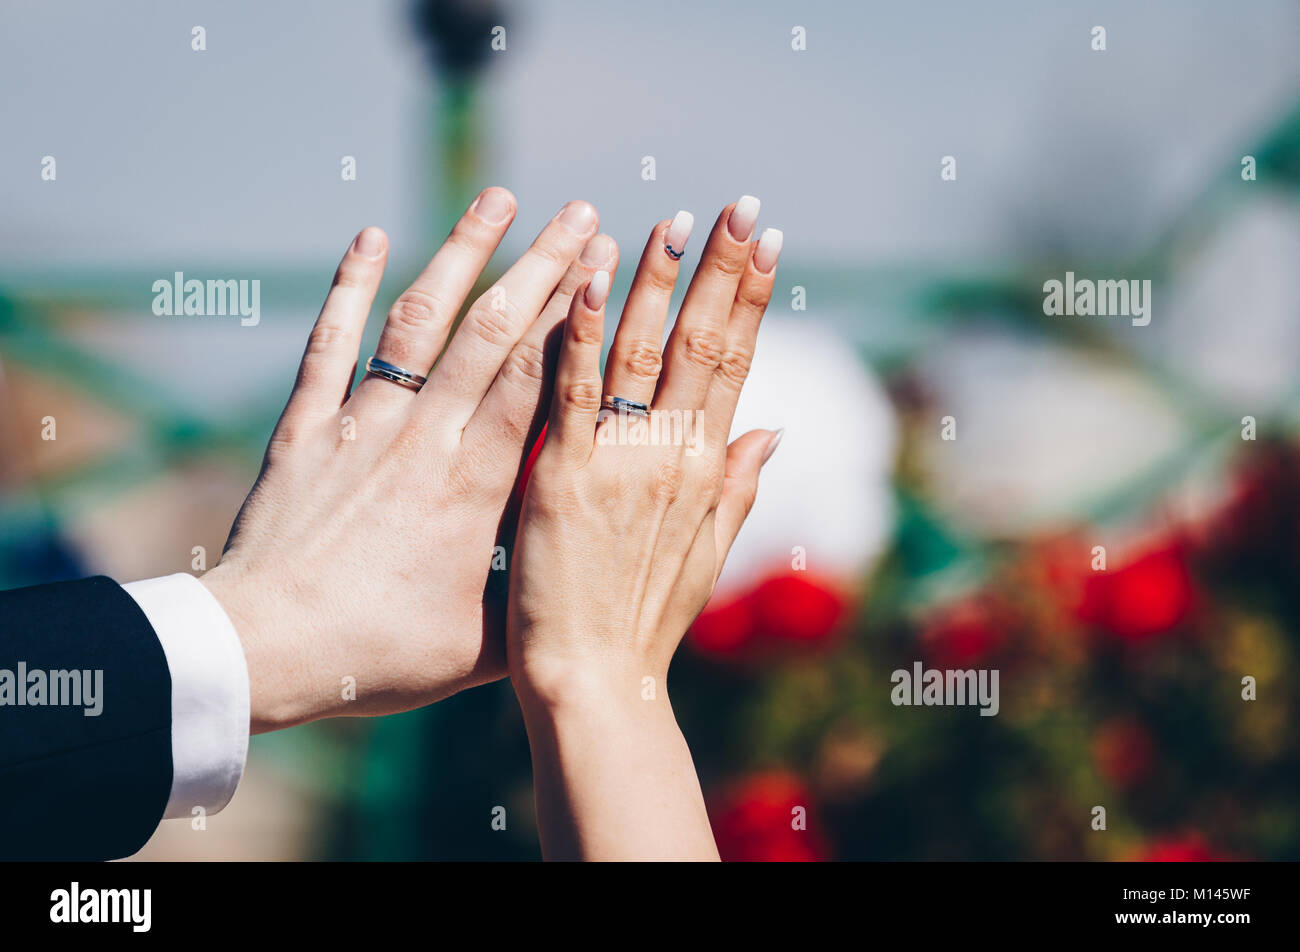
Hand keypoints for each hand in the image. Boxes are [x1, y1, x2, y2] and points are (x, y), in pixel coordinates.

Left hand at [200, 188, 617, 732]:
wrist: (265, 649)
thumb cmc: (380, 653)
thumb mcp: (488, 642)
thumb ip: (544, 596)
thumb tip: (596, 565)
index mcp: (477, 483)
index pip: (537, 376)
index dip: (575, 312)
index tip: (609, 263)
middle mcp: (424, 435)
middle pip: (492, 329)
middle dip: (542, 263)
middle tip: (582, 213)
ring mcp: (362, 423)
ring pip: (419, 320)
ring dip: (461, 253)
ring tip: (500, 197)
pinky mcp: (308, 427)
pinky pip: (330, 342)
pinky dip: (349, 286)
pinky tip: (369, 235)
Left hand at [507, 197, 782, 858]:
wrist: (594, 682)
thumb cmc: (643, 625)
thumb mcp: (706, 557)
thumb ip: (739, 487)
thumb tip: (772, 429)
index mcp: (705, 468)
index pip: (737, 362)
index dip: (752, 298)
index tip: (764, 243)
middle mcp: (672, 454)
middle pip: (702, 342)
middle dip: (721, 269)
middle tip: (736, 205)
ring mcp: (618, 460)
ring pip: (641, 353)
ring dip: (655, 281)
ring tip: (666, 221)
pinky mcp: (559, 473)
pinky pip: (571, 388)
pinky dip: (580, 329)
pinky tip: (583, 275)